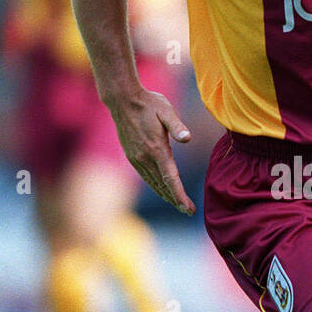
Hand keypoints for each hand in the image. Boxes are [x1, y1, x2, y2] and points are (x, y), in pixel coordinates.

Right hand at [107, 87, 195, 213]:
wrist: (122, 99)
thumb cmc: (148, 103)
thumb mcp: (166, 110)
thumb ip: (177, 126)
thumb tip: (188, 138)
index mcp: (156, 149)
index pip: (170, 178)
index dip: (180, 195)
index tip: (188, 208)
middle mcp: (145, 157)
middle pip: (163, 185)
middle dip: (176, 200)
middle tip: (188, 211)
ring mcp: (136, 158)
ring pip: (153, 183)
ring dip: (166, 195)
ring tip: (178, 204)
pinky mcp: (132, 156)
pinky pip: (145, 176)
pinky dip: (155, 186)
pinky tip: (161, 189)